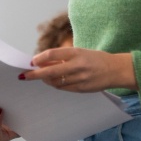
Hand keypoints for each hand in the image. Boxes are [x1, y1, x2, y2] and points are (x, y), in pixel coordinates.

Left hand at [21, 47, 136, 92]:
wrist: (116, 70)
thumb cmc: (95, 59)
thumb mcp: (80, 52)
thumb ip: (63, 57)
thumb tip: (42, 62)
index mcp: (76, 52)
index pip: (52, 54)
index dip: (39, 58)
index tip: (31, 61)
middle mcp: (77, 65)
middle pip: (50, 71)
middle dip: (35, 74)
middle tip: (24, 75)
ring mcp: (80, 78)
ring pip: (55, 82)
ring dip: (45, 80)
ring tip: (40, 78)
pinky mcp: (82, 88)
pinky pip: (64, 88)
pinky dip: (55, 85)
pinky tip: (51, 82)